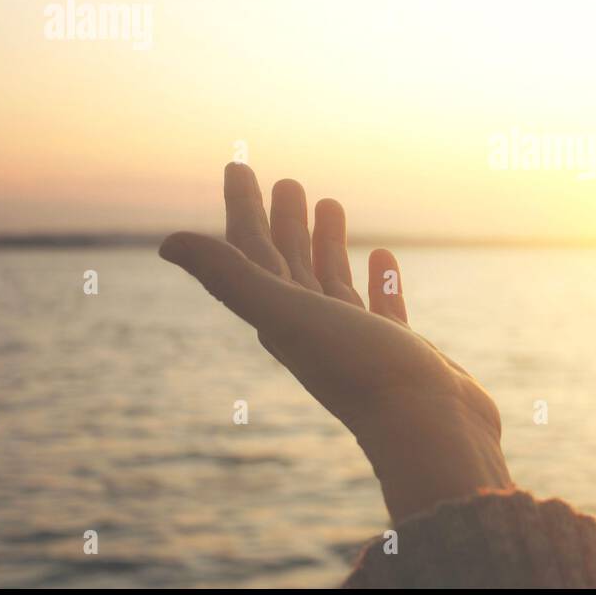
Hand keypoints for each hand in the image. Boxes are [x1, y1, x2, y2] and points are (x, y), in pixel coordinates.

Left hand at [159, 163, 510, 523]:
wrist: (428, 427)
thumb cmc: (360, 370)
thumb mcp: (289, 314)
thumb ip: (231, 277)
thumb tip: (166, 242)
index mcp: (281, 317)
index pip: (251, 253)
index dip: (242, 209)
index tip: (239, 167)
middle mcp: (313, 327)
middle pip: (289, 264)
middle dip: (283, 221)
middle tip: (286, 181)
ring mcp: (356, 339)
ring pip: (332, 281)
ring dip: (327, 243)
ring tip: (330, 204)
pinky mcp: (397, 350)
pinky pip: (381, 306)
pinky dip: (379, 280)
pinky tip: (384, 257)